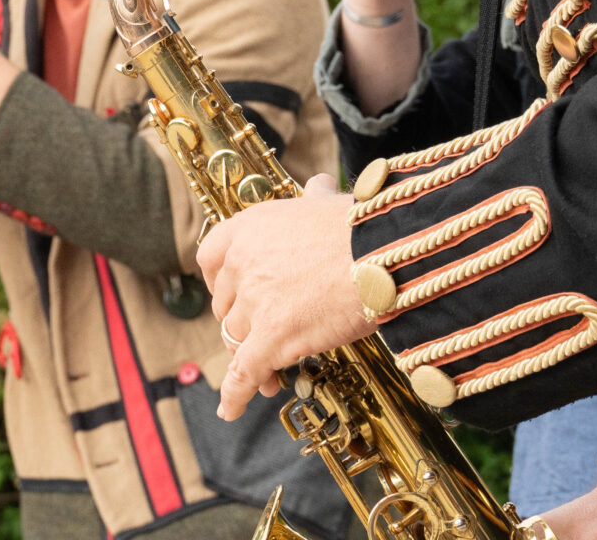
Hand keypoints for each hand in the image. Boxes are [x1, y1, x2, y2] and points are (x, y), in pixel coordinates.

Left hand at [197, 174, 373, 418]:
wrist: (385, 252)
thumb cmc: (366, 226)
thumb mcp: (330, 203)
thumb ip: (315, 199)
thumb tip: (319, 187)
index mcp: (250, 226)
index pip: (210, 258)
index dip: (218, 283)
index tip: (230, 297)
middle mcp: (243, 262)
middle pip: (226, 305)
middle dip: (241, 326)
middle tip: (260, 340)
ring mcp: (254, 301)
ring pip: (238, 339)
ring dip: (250, 360)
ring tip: (269, 378)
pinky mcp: (271, 337)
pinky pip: (244, 372)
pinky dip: (235, 395)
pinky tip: (230, 410)